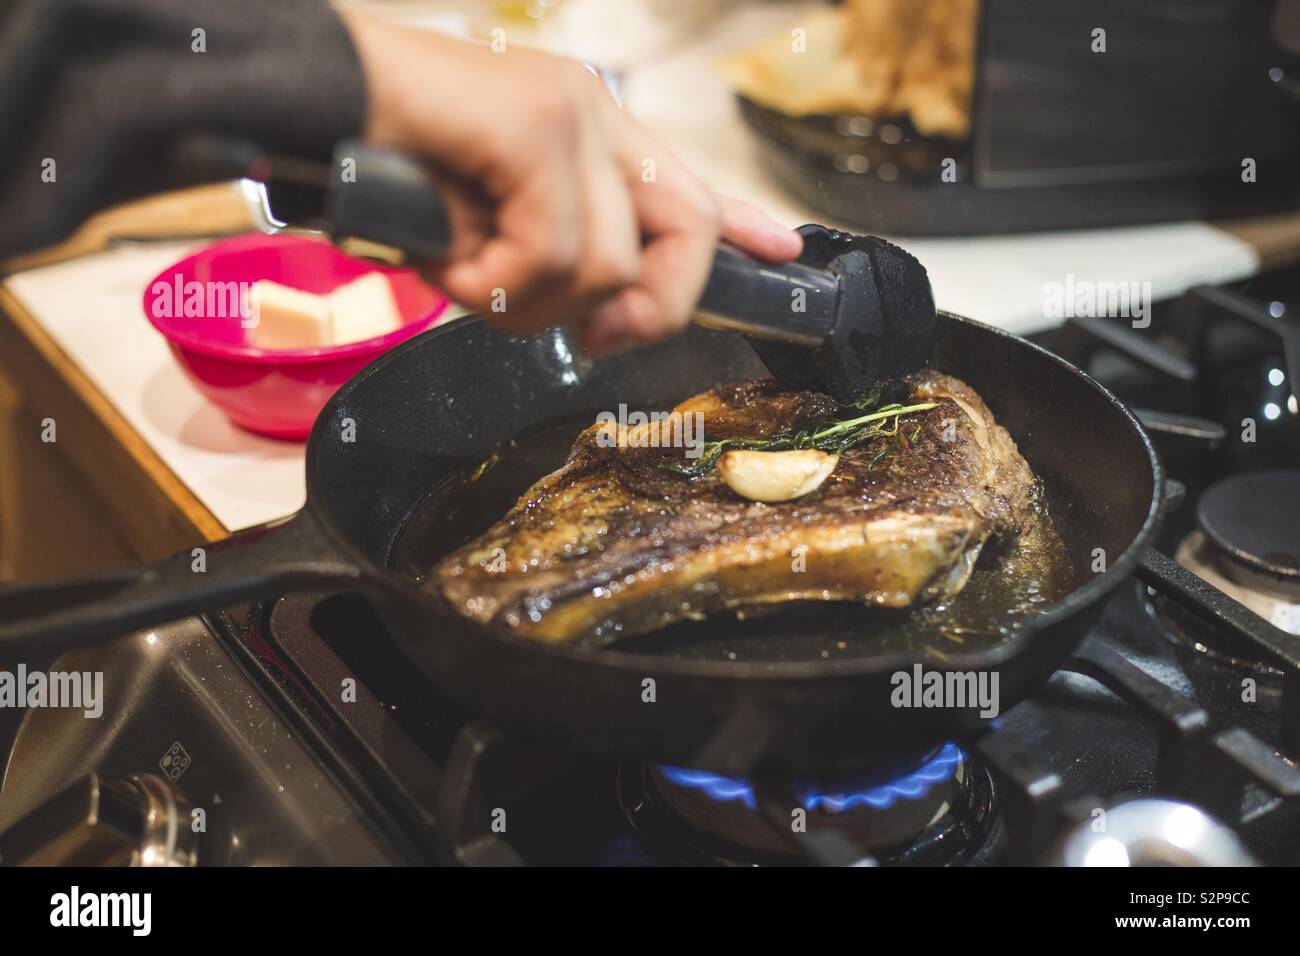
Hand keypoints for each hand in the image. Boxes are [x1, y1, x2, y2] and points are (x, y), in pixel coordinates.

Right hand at [339, 13, 801, 353]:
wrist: (304, 97)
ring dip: (525, 303)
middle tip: (591, 337)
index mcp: (583, 128)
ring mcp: (569, 113)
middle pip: (687, 230)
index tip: (780, 251)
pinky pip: (551, 254)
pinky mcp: (536, 128)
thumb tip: (600, 315)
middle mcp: (591, 112)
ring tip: (466, 274)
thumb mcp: (482, 223)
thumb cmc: (382, 164)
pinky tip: (448, 258)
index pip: (687, 179)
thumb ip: (548, 252)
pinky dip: (492, 283)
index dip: (740, 224)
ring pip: (606, 266)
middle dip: (648, 309)